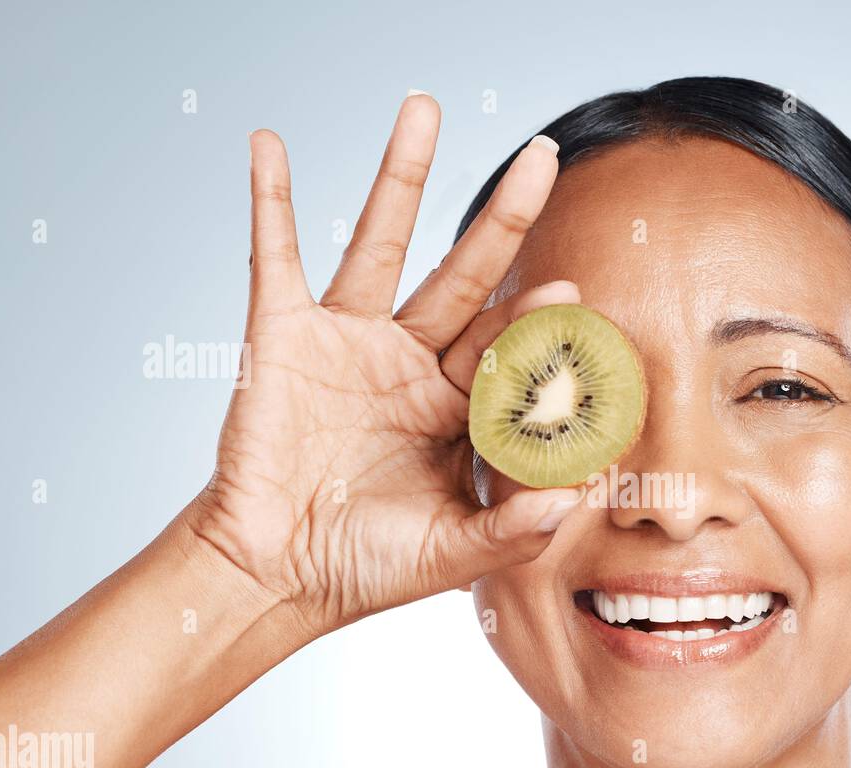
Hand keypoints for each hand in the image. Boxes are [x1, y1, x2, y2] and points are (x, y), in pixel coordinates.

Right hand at [184, 94, 584, 637]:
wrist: (275, 576)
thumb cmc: (364, 565)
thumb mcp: (452, 552)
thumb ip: (515, 529)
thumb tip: (582, 497)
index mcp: (455, 406)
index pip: (507, 348)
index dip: (536, 319)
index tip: (571, 289)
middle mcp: (408, 361)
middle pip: (464, 274)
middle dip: (503, 218)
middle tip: (543, 157)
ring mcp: (346, 342)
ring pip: (381, 243)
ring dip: (401, 177)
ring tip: (425, 109)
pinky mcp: (282, 336)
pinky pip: (274, 256)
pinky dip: (269, 203)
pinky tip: (268, 146)